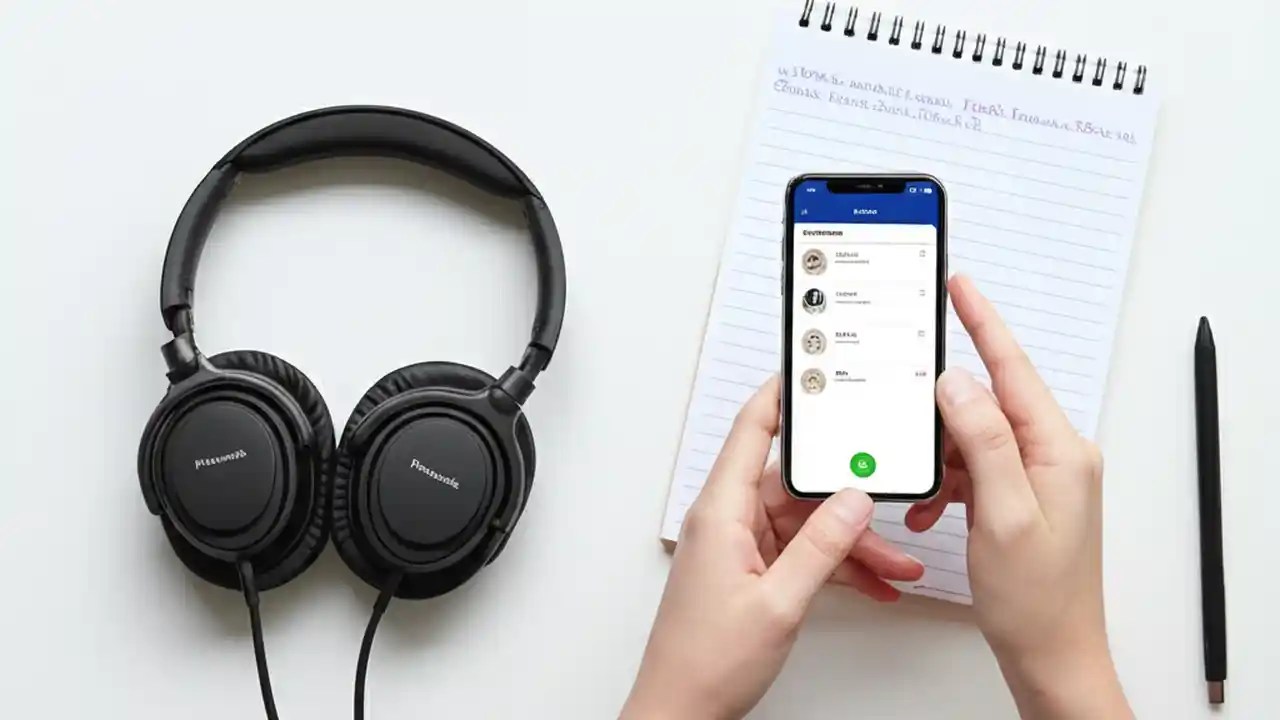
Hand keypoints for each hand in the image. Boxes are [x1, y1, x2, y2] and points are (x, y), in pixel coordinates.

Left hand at [622, 376, 923, 719]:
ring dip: (852, 543)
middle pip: (795, 485)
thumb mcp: (779, 603)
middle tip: (892, 496)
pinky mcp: (753, 573)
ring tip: (898, 563)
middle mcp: (729, 521)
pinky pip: (803, 554)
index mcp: (722, 512)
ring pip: (808, 524)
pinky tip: (875, 584)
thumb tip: (855, 501)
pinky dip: (838, 567)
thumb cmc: (705, 662)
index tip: (811, 370)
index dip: (781, 396)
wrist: (681, 711)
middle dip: (849, 498)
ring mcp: (742, 548)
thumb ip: (822, 548)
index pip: (751, 431)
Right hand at [907, 274, 1131, 718]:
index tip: (960, 286)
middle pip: (987, 403)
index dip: (983, 323)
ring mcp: (1038, 477)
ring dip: (941, 462)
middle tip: (907, 422)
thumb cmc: (1037, 599)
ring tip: (927, 496)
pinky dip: (948, 484)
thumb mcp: (1003, 514)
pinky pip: (975, 469)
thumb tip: (957, 383)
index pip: (1013, 369)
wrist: (1051, 654)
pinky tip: (936, 509)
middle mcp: (1054, 455)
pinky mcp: (1021, 497)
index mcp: (1059, 450)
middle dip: (940, 417)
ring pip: (973, 439)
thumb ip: (982, 440)